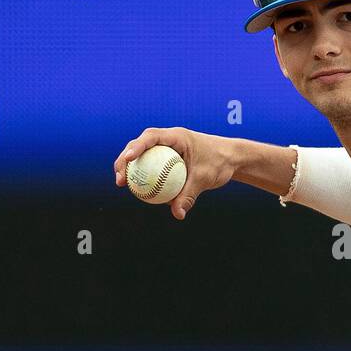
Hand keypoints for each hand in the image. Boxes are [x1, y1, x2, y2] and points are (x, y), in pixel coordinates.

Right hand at [113, 127, 236, 219]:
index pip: (151, 137)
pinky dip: (144, 176)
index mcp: (176, 136)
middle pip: (140, 146)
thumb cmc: (219, 163)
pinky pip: (152, 166)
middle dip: (125, 159)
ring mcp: (167, 148)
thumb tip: (177, 214)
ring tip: (121, 184)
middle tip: (119, 178)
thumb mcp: (204, 179)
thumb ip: (189, 195)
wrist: (231, 159)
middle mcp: (168, 140)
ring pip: (143, 156)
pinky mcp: (168, 158)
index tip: (127, 160)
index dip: (136, 147)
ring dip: (131, 168)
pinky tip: (137, 191)